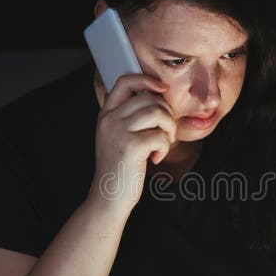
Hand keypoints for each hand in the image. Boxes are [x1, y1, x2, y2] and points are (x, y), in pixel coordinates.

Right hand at [88, 72, 176, 210]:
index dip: (146, 79)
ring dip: (169, 128)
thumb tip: (157, 98)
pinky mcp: (131, 146)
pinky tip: (155, 158)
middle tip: (165, 132)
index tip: (161, 88)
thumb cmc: (120, 167)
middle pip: (149, 98)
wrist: (109, 196)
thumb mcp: (118, 136)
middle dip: (166, 113)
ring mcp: (118, 132)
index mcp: (106, 114)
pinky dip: (164, 147)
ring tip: (163, 143)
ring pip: (157, 113)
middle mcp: (110, 119)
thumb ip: (130, 116)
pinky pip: (160, 135)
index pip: (124, 81)